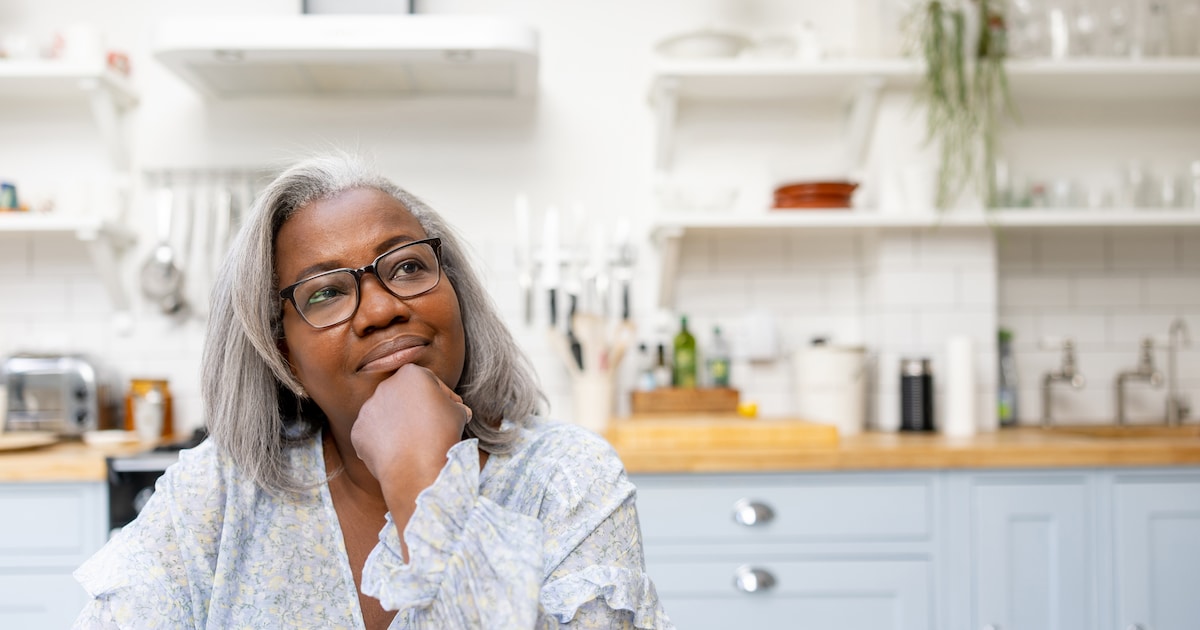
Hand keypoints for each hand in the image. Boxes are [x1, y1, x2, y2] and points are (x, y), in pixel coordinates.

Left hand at [351, 363, 471, 491]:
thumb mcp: (459, 412)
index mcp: (411, 373)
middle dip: (417, 409)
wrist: (418, 467)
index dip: (443, 396)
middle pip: (404, 396)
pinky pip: (373, 434)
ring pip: (386, 415)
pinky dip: (384, 442)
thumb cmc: (441, 435)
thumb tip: (455, 409)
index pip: (430, 381)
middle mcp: (385, 386)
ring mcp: (367, 409)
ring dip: (398, 425)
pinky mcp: (358, 431)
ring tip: (414, 444)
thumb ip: (452, 404)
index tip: (450, 411)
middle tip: (432, 428)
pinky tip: (398, 454)